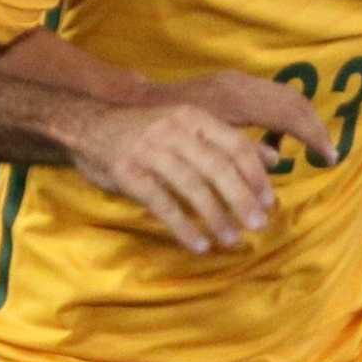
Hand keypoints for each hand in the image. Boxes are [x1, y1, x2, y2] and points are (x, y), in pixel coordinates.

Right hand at [68, 97, 294, 253]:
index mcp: (193, 117)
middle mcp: (174, 130)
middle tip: (258, 225)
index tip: (268, 201)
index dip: (254, 175)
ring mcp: (149, 151)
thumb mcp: (188, 128)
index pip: (234, 145)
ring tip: (231, 240)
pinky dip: (184, 227)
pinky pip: (163, 205)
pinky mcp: (128, 174)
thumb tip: (274, 159)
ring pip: (192, 188)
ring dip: (216, 217)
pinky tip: (199, 244)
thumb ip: (228, 142)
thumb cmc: (145, 131)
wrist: (87, 125)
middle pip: (217, 168)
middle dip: (241, 199)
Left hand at [168, 70, 340, 166]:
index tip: (329, 158)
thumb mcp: (202, 146)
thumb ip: (239, 152)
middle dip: (314, 126)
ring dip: (303, 119)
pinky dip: (287, 114)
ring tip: (313, 144)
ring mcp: (238, 81)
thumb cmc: (166, 130)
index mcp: (238, 100)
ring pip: (285, 94)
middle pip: (294, 101)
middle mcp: (242, 85)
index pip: (291, 114)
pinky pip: (272, 94)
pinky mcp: (233, 83)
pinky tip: (284, 135)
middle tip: (328, 152)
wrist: (141, 103)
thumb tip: (276, 160)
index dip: (314, 136)